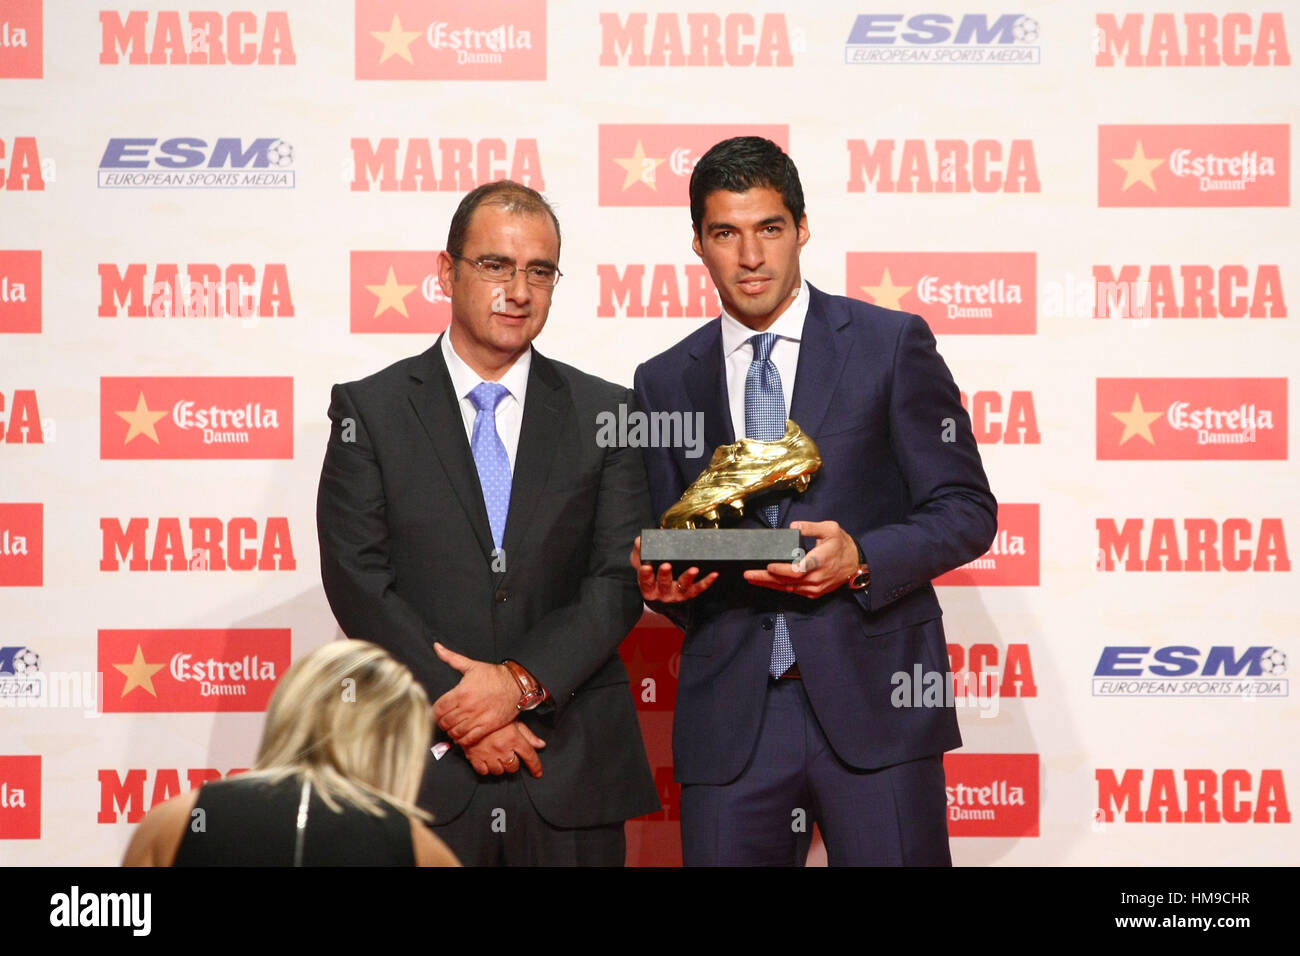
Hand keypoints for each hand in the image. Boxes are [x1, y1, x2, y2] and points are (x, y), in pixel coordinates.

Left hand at [432, 643, 519, 746]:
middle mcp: (468, 707)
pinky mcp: (487, 727)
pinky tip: (462, 735)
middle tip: (444, 720)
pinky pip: (469, 739)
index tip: (437, 712)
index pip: (438, 709)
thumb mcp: (471, 665)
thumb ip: (451, 657)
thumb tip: (437, 647)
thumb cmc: (495, 675)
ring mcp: (478, 718)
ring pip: (455, 732)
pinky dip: (462, 740)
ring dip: (451, 732)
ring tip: (452, 727)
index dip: (435, 712)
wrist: (517, 685)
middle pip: (445, 722)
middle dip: (442, 722)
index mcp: (461, 692)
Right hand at [462, 722, 546, 777]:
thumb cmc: (493, 715)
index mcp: (514, 738)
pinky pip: (484, 771)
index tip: (537, 773)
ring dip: (500, 766)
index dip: (536, 767)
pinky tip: (487, 760)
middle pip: (513, 767)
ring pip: (499, 771)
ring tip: (498, 757)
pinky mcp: (475, 757)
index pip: (530, 757)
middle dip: (513, 763)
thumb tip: (541, 745)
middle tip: (509, 755)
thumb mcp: (513, 721)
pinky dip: (486, 768)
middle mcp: (502, 748)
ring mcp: (488, 754)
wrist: (469, 713)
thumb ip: (528, 735)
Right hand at [631, 536, 718, 602]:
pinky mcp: (690, 593)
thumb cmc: (651, 573)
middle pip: (663, 585)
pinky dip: (707, 581)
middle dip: (665, 575)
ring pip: (683, 587)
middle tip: (667, 565)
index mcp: (649, 587)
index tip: (646, 566)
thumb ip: (639, 551)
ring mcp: (677, 594)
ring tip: (693, 569)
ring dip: (688, 578)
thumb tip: (639, 540)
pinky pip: (699, 588)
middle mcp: (662, 593)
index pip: (645, 581)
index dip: (645, 575)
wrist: (661, 590)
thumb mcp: (641, 563)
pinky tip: (714, 574)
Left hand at [743, 520, 862, 598]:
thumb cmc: (842, 545)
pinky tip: (766, 582)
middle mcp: (816, 577)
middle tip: (748, 574)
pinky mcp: (813, 593)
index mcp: (821, 561)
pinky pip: (793, 591)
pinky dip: (778, 587)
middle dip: (766, 578)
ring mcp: (814, 587)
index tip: (769, 566)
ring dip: (768, 584)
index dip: (782, 569)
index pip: (799, 569)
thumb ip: (811, 527)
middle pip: (787, 581)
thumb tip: (794, 526)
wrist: (856, 564)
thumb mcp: (830, 529)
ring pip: (788, 588)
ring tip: (751, 578)